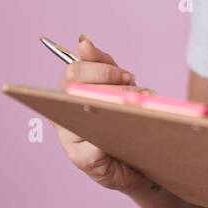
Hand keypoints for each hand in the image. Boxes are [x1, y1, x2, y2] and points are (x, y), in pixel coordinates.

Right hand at [54, 35, 155, 194]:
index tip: (126, 75)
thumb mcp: (116, 86)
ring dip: (121, 106)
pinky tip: (138, 130)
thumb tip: (83, 42)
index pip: (74, 70)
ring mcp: (68, 138)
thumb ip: (103, 64)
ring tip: (145, 108)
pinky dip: (119, 133)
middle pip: (75, 86)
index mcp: (68, 93)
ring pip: (88, 110)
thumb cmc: (125, 122)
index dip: (102, 69)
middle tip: (138, 91)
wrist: (140, 165)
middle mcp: (61, 114)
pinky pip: (95, 145)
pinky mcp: (81, 160)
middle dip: (113, 85)